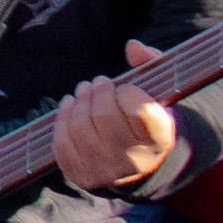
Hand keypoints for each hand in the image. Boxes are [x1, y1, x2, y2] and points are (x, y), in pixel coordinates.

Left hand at [55, 40, 179, 192]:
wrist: (142, 166)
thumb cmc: (149, 121)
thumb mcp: (161, 95)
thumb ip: (152, 65)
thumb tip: (132, 45)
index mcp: (160, 139)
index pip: (140, 110)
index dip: (128, 92)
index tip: (124, 86)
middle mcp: (134, 160)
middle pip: (104, 116)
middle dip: (98, 92)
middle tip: (98, 82)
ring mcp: (106, 171)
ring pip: (80, 128)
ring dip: (78, 102)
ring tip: (82, 90)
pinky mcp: (82, 176)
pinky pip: (62, 144)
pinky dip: (61, 120)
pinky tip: (68, 105)